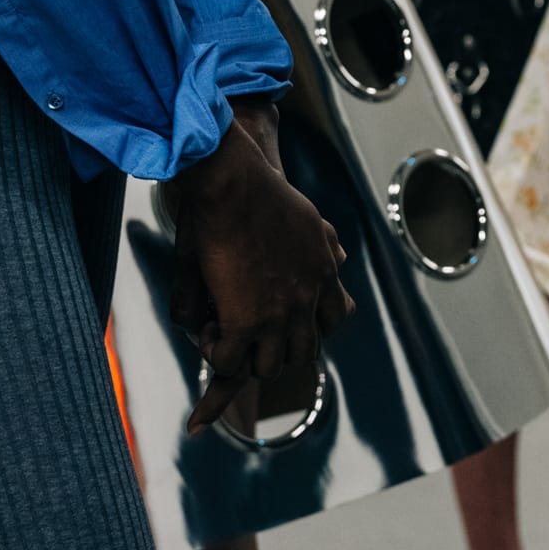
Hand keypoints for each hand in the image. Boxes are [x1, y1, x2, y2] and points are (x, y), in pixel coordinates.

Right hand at [165, 103, 351, 432]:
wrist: (236, 183)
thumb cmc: (262, 192)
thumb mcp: (309, 218)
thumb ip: (326, 240)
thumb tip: (340, 254)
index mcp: (325, 275)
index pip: (333, 320)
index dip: (312, 330)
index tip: (292, 331)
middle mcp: (308, 301)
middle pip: (302, 354)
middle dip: (276, 355)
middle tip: (250, 348)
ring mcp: (278, 315)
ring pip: (267, 366)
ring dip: (246, 360)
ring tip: (224, 341)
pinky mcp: (244, 320)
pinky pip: (230, 362)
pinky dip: (217, 358)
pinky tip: (208, 340)